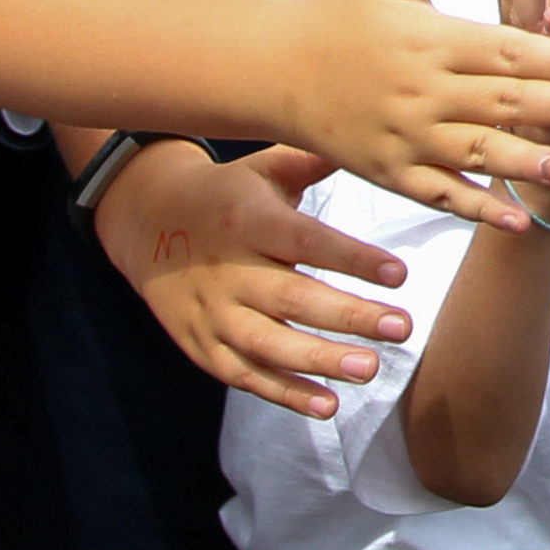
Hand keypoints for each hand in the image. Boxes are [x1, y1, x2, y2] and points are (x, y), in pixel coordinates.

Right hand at [94, 143, 411, 419]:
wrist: (146, 223)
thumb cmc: (227, 194)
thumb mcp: (264, 168)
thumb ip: (315, 162)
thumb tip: (375, 143)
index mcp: (250, 221)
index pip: (306, 242)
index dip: (352, 259)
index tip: (400, 274)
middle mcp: (230, 270)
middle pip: (291, 298)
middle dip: (348, 316)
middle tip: (402, 328)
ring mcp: (214, 313)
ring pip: (267, 343)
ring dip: (318, 360)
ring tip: (369, 368)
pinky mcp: (203, 346)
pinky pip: (246, 375)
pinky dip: (284, 394)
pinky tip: (328, 406)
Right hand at [301, 0, 549, 231]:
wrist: (278, 73)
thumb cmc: (344, 22)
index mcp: (430, 41)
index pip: (503, 51)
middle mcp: (422, 90)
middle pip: (500, 101)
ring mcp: (405, 136)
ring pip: (472, 151)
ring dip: (519, 160)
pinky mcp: (391, 173)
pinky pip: (439, 193)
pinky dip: (475, 206)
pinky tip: (515, 215)